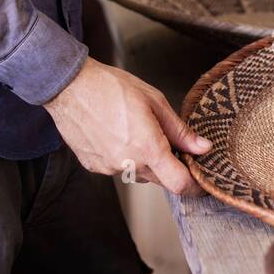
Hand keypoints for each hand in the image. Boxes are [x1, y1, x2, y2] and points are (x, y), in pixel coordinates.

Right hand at [44, 56, 210, 192]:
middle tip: (169, 141)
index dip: (195, 186)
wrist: (70, 87)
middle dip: (170, 167)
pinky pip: (118, 168)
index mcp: (148, 148)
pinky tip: (117, 133)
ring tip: (136, 129)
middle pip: (161, 180)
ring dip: (146, 161)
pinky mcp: (94, 167)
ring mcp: (109, 168)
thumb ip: (179, 130)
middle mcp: (128, 165)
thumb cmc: (111, 87)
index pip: (179, 184)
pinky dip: (125, 156)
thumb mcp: (154, 101)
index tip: (202, 181)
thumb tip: (202, 148)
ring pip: (139, 173)